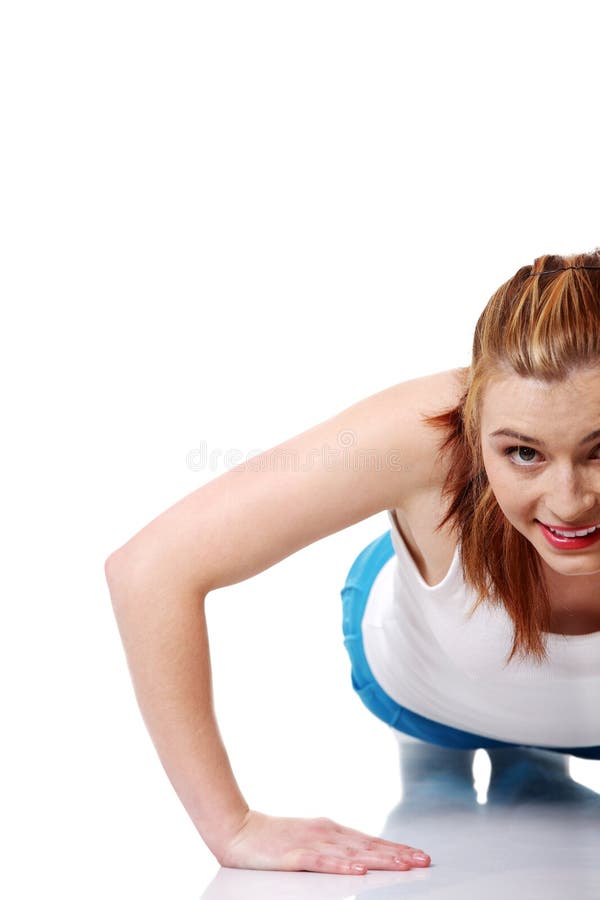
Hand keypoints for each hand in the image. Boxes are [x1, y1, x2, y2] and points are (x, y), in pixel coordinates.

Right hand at [217, 810, 430, 874]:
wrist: (239, 829)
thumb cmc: (274, 838)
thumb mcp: (310, 839)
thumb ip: (334, 846)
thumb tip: (362, 855)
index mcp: (331, 830)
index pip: (371, 840)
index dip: (396, 848)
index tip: (419, 855)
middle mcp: (327, 833)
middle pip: (368, 845)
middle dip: (397, 854)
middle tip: (423, 860)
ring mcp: (312, 843)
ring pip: (352, 852)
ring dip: (379, 859)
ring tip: (402, 865)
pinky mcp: (295, 855)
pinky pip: (323, 862)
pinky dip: (342, 865)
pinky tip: (358, 869)